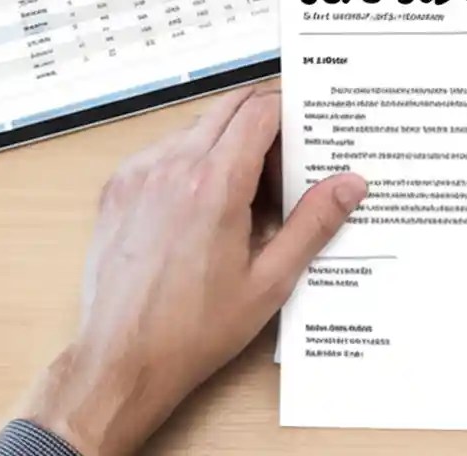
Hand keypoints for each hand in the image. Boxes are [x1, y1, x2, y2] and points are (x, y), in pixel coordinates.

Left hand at [22, 87, 366, 455]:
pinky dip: (189, 160)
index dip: (290, 112)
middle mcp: (171, 166)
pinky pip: (163, 151)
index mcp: (215, 184)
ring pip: (195, 127)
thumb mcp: (269, 281)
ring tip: (246, 193)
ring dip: (226, 141)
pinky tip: (204, 205)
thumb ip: (313, 224)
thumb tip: (349, 184)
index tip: (307, 129)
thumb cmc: (193, 330)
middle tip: (284, 162)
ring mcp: (138, 174)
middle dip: (262, 122)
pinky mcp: (117, 188)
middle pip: (228, 107)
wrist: (122, 360)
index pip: (260, 111)